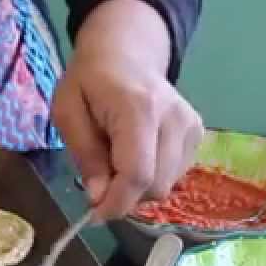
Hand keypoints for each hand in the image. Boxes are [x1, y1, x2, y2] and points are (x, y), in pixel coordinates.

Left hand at [52, 0, 202, 220]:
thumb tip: (98, 197)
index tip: (94, 214)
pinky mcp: (197, 133)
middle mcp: (174, 118)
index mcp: (138, 108)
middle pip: (155, 185)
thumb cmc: (90, 80)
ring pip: (166, 185)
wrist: (127, 52)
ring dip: (137, 187)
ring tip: (117, 159)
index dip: (116, 203)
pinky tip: (136, 154)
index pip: (138, 173)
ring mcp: (190, 126)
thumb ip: (85, 155)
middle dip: (124, 196)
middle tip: (100, 180)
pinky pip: (174, 175)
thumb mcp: (68, 112)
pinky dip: (151, 176)